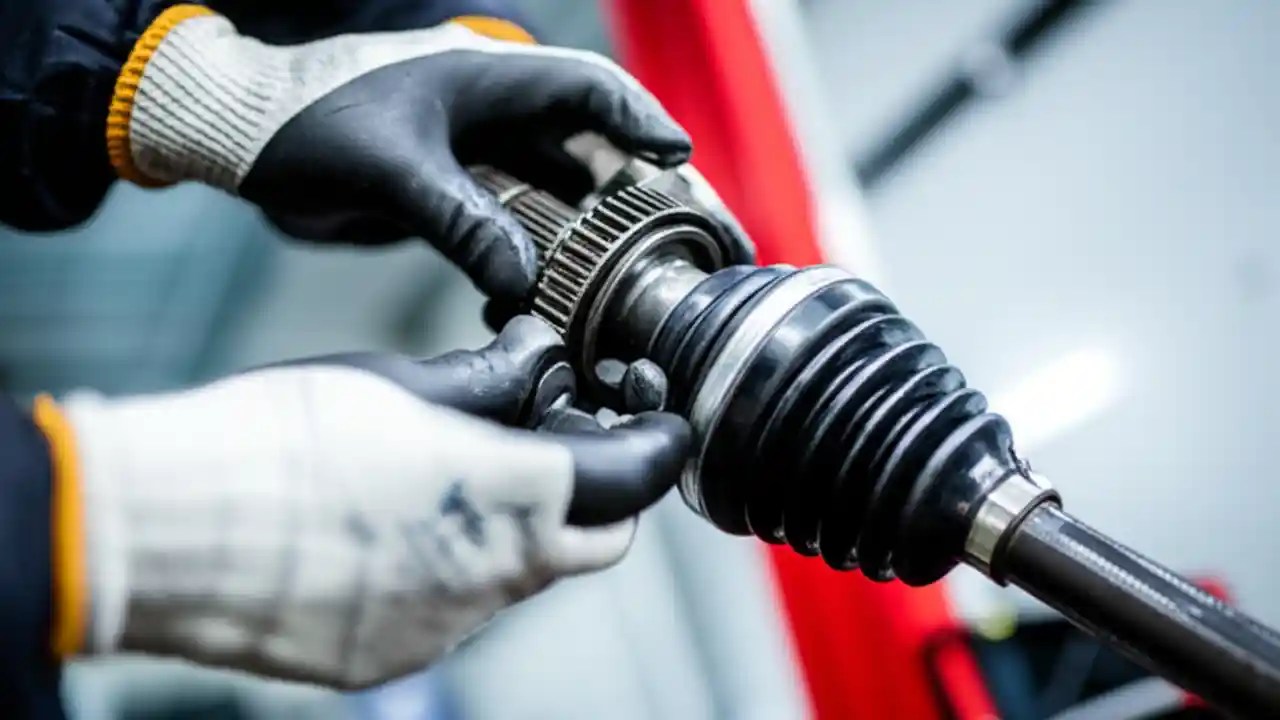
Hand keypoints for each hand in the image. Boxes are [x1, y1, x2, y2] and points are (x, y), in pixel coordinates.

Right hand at [58, 317, 689, 688]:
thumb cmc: (276, 443)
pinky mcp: (391, 657)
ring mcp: (444, 627)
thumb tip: (532, 360)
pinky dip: (454, 569)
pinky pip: (452, 611)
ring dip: (519, 529)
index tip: (658, 424)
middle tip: (569, 442)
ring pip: (521, 577)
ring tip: (457, 473)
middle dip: (602, 494)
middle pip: (595, 542)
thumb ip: (485, 382)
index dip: (656, 448)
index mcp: (511, 498)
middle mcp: (494, 577)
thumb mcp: (396, 387)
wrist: (168, 530)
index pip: (628, 481)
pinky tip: (398, 527)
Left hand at [110, 10, 690, 300]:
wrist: (243, 138)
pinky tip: (557, 300)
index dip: (641, 124)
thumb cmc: (303, 122)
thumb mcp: (387, 166)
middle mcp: (495, 114)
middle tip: (696, 235)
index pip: (590, 90)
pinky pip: (517, 227)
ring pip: (561, 193)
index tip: (680, 161)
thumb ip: (458, 220)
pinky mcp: (457, 195)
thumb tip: (520, 282)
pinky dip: (540, 260)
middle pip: (594, 148)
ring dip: (599, 234)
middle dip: (645, 192)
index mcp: (489, 78)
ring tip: (648, 276)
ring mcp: (478, 156)